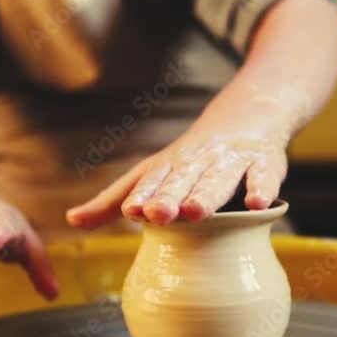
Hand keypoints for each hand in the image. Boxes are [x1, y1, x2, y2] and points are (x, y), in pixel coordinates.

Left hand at [65, 131, 287, 227]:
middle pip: (182, 181)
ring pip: (219, 179)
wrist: (249, 115)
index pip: (153, 181)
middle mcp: (198, 162)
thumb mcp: (152, 174)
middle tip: (158, 214)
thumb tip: (71, 221)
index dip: (142, 195)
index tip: (130, 211)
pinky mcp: (265, 163)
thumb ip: (113, 200)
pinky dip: (262, 188)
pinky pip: (264, 176)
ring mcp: (231, 161)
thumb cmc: (192, 158)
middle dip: (170, 197)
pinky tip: (258, 204)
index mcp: (169, 166)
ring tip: (196, 211)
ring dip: (207, 194)